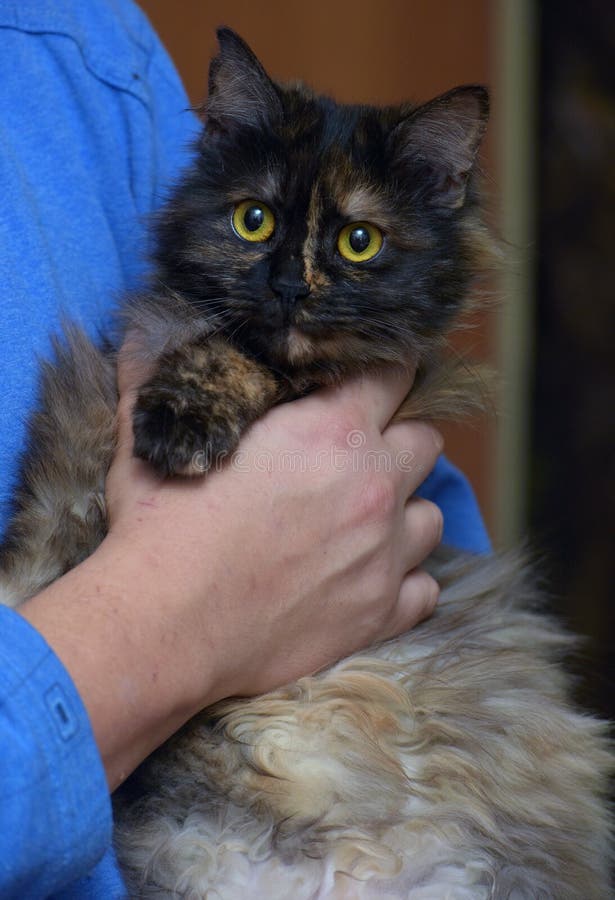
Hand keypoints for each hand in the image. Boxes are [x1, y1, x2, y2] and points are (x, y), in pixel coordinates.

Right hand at [22, 361, 442, 788]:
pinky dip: (404, 582)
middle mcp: (373, 486)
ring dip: (406, 513)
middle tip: (362, 457)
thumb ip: (159, 380)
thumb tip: (143, 336)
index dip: (385, 372)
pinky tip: (369, 580)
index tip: (369, 383)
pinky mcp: (379, 614)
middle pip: (426, 441)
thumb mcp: (153, 441)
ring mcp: (384, 554)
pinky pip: (424, 590)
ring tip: (368, 524)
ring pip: (432, 516)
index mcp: (330, 431)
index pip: (394, 373)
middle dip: (399, 440)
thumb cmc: (158, 530)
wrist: (163, 626)